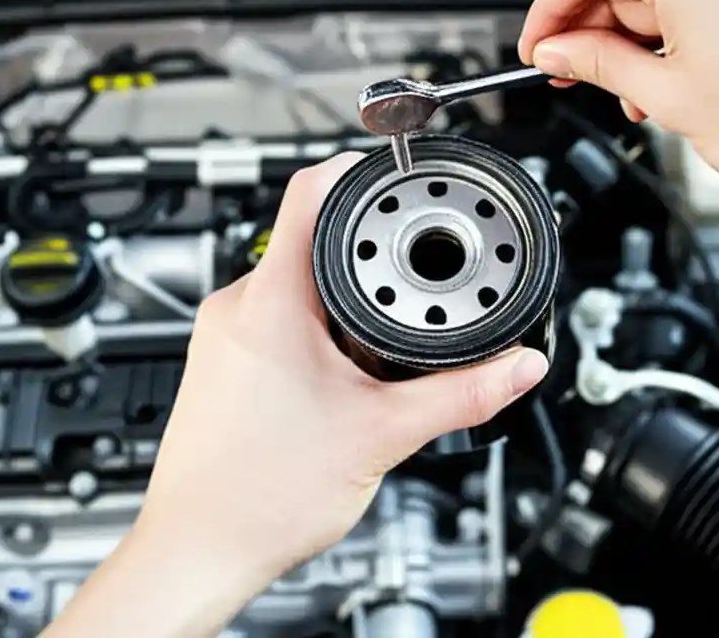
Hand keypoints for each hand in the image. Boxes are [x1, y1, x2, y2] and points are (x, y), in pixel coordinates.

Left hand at [44, 152, 548, 636]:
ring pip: (296, 285)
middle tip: (416, 273)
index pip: (313, 192)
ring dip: (345, 298)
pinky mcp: (221, 365)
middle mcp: (236, 308)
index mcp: (270, 303)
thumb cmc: (259, 497)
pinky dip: (318, 330)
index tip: (402, 173)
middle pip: (312, 239)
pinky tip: (344, 374)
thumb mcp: (383, 435)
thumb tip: (518, 365)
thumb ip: (462, 394)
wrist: (200, 548)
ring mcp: (223, 337)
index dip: (364, 170)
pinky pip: (276, 320)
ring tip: (384, 335)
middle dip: (371, 253)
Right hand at [518, 0, 718, 193]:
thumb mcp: (671, 98)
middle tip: (580, 81)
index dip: (551, 13)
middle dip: (598, 33)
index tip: (539, 49)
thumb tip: (560, 51)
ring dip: (643, 40)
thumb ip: (601, 65)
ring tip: (643, 96)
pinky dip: (685, 33)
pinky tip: (682, 78)